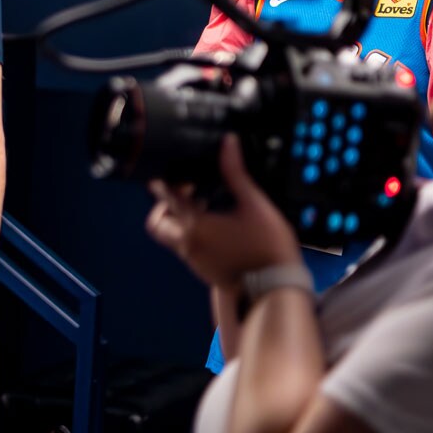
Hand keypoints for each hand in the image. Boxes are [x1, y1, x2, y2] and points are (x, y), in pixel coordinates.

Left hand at [145, 134, 302, 288]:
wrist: (275, 288)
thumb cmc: (267, 248)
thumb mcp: (254, 204)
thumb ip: (236, 173)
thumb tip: (228, 144)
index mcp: (195, 225)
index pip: (166, 197)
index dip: (164, 181)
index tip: (167, 172)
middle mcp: (187, 244)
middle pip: (156, 222)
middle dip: (164, 206)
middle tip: (185, 194)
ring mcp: (193, 260)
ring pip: (170, 237)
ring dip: (178, 222)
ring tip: (205, 209)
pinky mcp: (202, 270)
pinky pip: (186, 249)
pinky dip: (191, 236)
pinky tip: (217, 228)